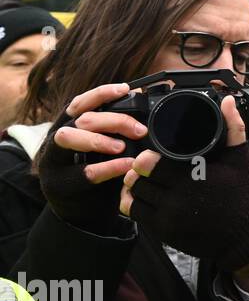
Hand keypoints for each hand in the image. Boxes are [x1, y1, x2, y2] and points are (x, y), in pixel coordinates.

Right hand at [38, 81, 145, 233]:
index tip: (125, 89)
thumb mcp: (105, 147)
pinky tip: (125, 167)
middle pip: (80, 118)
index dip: (101, 93)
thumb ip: (116, 130)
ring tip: (123, 147)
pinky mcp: (58, 183)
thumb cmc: (97, 172)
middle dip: (113, 120)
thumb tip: (144, 108)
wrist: (84, 212)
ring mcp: (53, 161)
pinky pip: (81, 172)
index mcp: (68, 125)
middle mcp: (56, 138)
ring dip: (98, 139)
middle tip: (140, 131)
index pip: (80, 101)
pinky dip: (106, 168)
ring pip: (67, 137)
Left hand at [121, 94, 248, 277]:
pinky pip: (135, 214)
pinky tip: (145, 197)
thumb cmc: (243, 196)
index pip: (148, 164)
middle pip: (137, 178)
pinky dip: (134, 203)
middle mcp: (177, 198)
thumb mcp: (240, 160)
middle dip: (138, 170)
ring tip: (146, 180)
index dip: (145, 158)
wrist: (245, 235)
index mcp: (193, 177)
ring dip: (135, 186)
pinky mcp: (163, 232)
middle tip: (147, 167)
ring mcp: (168, 217)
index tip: (152, 156)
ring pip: (133, 195)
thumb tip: (227, 102)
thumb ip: (232, 128)